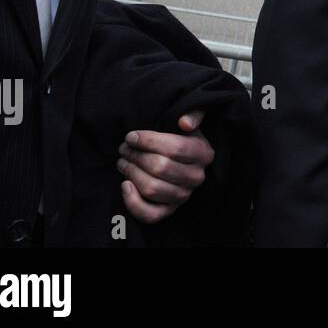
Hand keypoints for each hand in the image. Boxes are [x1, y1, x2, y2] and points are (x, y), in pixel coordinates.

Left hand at [118, 109, 214, 224]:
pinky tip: (125, 185)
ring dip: (131, 173)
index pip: (175, 148)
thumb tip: (185, 123)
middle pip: (160, 168)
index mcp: (204, 153)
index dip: (149, 141)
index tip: (131, 136)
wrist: (177, 160)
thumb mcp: (189, 121)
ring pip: (152, 189)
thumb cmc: (179, 137)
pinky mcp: (169, 211)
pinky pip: (150, 214)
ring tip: (122, 162)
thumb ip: (193, 114)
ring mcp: (184, 196)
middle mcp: (197, 177)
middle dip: (136, 157)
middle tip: (124, 149)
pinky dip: (133, 202)